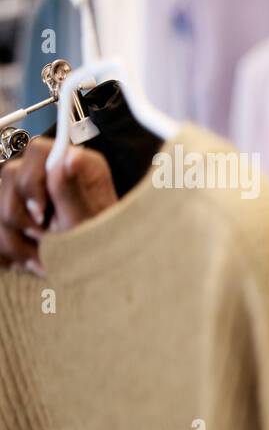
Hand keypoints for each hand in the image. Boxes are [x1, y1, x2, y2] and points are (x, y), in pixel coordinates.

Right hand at [0, 138, 116, 274]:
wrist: (94, 278)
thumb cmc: (99, 248)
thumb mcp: (85, 223)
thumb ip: (71, 190)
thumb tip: (69, 156)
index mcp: (79, 167)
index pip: (39, 151)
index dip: (32, 181)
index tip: (40, 214)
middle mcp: (53, 174)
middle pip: (11, 175)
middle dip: (20, 215)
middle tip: (43, 239)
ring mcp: (32, 193)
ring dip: (13, 239)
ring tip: (40, 261)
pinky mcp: (18, 214)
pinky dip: (7, 249)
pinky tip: (28, 263)